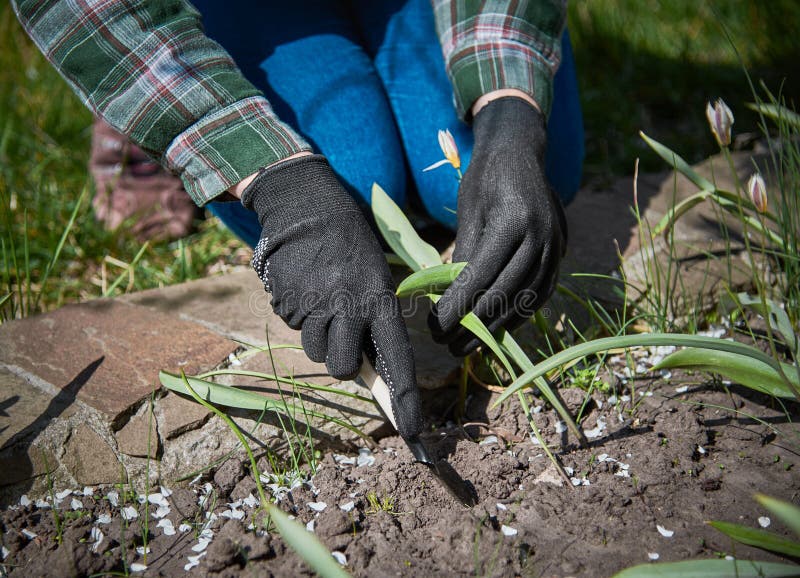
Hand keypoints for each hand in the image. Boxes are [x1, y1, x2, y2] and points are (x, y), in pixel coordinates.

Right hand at [241, 155, 421, 438]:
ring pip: (316, 351)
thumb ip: (375, 320)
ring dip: (321, 336)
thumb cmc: (351, 246)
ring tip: (325, 300)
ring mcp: (314, 307)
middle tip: (344, 334)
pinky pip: (295, 328)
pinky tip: (307, 288)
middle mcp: (348, 308)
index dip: (406, 401)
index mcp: (379, 301)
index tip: (414, 434)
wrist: (309, 207)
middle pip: (343, 368)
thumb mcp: (376, 278)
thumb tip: (369, 367)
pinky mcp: (287, 302)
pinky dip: (301, 317)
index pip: (397, 360)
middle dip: (343, 360)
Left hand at [429, 97, 566, 355]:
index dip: (458, 306)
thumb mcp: (469, 211)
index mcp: (513, 220)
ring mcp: (556, 244)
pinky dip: (520, 313)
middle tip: (446, 344)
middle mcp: (541, 235)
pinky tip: (499, 328)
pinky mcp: (560, 251)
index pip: (482, 275)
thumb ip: (465, 254)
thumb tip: (452, 298)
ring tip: (469, 346)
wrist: (521, 152)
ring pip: (526, 298)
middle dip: (473, 324)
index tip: (436, 326)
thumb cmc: (485, 179)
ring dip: (496, 327)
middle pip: (505, 292)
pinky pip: (541, 291)